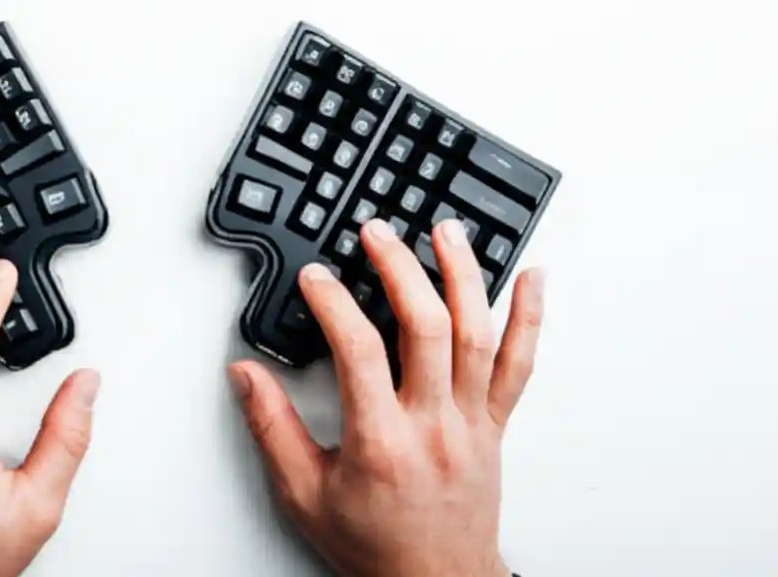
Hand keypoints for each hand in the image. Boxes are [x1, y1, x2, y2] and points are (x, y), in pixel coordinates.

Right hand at [229, 218, 543, 576]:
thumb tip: (245, 375)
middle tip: (378, 232)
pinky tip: (532, 280)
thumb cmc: (374, 545)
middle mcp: (433, 426)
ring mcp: (472, 422)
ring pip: (477, 335)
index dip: (335, 304)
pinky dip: (530, 318)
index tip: (316, 276)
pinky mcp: (496, 425)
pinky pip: (520, 366)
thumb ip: (271, 428)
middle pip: (426, 329)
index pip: (360, 353)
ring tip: (447, 232)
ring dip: (463, 276)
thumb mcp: (303, 494)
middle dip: (400, 269)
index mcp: (381, 442)